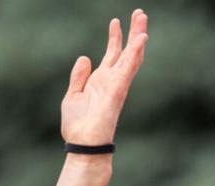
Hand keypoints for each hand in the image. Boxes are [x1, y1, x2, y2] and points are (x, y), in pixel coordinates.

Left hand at [61, 9, 148, 145]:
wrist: (82, 144)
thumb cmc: (77, 125)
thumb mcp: (72, 95)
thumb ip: (79, 76)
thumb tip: (84, 57)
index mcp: (100, 80)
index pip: (112, 54)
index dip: (115, 37)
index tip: (115, 21)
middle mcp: (112, 80)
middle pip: (126, 51)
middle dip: (132, 32)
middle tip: (139, 13)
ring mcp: (117, 84)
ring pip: (132, 55)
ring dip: (138, 37)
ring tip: (141, 19)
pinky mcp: (119, 90)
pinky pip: (129, 68)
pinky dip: (135, 53)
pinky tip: (141, 38)